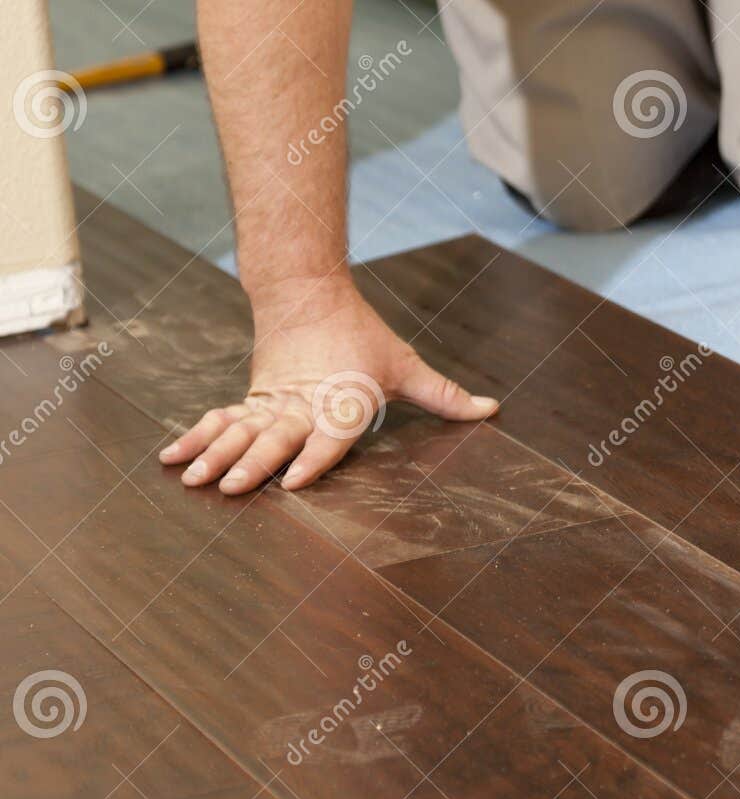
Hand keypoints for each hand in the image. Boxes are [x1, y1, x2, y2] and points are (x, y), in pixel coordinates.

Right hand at [158, 275, 497, 494]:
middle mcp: (302, 405)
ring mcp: (272, 402)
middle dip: (253, 463)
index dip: (313, 460)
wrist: (308, 293)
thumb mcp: (405, 364)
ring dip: (215, 455)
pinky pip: (220, 420)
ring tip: (193, 479)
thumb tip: (491, 409)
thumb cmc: (363, 336)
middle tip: (233, 487)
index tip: (294, 481)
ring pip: (240, 431)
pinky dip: (195, 437)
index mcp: (340, 400)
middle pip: (275, 438)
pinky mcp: (253, 398)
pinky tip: (171, 458)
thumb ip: (444, 395)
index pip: (328, 436)